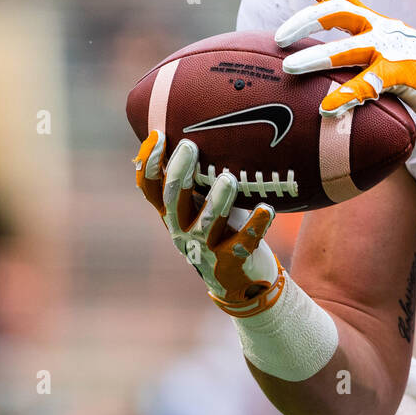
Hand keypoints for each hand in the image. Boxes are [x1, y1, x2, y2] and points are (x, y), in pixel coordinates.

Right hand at [134, 131, 284, 316]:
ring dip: (218, 200)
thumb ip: (195, 180)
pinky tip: (267, 209)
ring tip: (229, 178)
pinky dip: (256, 225)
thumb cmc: (221, 231)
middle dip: (180, 173)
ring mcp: (206, 249)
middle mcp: (183, 231)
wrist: (241, 283)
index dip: (148, 165)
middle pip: (173, 202)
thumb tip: (194, 131)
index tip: (157, 136)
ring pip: (207, 223)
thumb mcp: (201, 206)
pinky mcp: (231, 262)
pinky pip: (244, 242)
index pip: (151, 190)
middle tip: (189, 145)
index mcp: (173, 215)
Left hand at [275, 0, 415, 132]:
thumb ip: (355, 55)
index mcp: (372, 21)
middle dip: (305, 20)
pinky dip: (346, 96)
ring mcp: (391, 49)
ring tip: (290, 67)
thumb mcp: (383, 52)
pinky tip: (327, 107)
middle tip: (279, 37)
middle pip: (338, 11)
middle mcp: (379, 29)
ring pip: (348, 48)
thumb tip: (317, 67)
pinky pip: (368, 84)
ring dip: (316, 58)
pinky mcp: (401, 73)